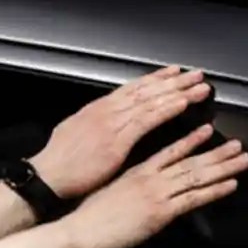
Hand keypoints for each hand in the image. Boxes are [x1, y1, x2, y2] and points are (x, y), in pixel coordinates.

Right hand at [30, 65, 209, 197]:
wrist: (49, 175)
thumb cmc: (61, 161)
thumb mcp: (78, 130)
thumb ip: (96, 121)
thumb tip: (106, 115)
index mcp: (99, 108)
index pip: (134, 87)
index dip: (156, 78)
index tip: (174, 72)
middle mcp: (107, 110)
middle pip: (147, 89)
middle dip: (173, 81)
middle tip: (195, 73)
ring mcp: (112, 122)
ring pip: (151, 100)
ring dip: (177, 91)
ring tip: (198, 86)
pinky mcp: (117, 140)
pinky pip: (147, 120)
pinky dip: (166, 109)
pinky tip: (182, 104)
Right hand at [58, 124, 247, 247]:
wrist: (83, 229)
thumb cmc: (90, 214)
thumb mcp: (111, 190)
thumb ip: (130, 184)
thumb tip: (138, 184)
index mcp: (139, 171)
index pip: (171, 151)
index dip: (192, 140)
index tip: (207, 131)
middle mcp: (152, 178)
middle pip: (191, 160)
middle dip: (217, 152)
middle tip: (238, 145)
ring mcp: (158, 193)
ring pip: (197, 175)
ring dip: (223, 166)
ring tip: (242, 159)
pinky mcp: (162, 212)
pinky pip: (193, 198)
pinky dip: (214, 190)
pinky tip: (230, 184)